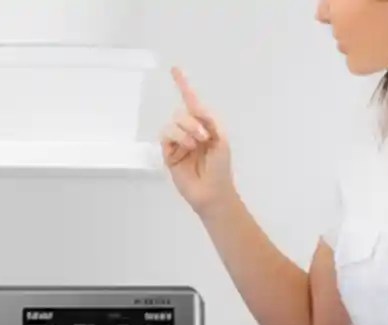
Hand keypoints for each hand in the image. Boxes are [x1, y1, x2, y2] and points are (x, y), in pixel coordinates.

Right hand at [161, 67, 236, 215]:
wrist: (212, 192)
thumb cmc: (221, 168)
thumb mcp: (221, 139)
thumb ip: (209, 120)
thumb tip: (195, 107)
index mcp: (204, 126)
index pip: (191, 102)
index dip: (183, 85)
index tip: (175, 69)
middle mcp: (189, 131)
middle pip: (181, 112)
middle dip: (192, 122)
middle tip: (204, 138)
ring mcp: (178, 143)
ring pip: (172, 123)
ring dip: (186, 131)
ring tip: (195, 146)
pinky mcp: (168, 154)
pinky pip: (166, 136)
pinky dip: (177, 139)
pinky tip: (185, 150)